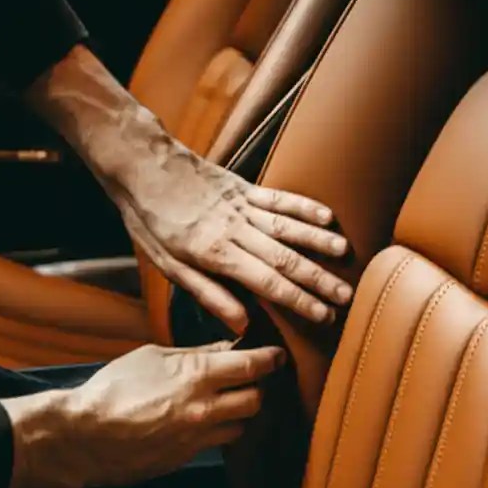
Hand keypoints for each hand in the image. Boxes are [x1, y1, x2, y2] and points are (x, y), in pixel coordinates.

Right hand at [2, 341, 283, 487]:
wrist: (83, 435)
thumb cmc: (112, 389)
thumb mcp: (152, 356)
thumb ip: (194, 354)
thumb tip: (224, 348)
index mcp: (196, 376)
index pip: (252, 367)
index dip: (270, 360)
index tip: (277, 355)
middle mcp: (204, 409)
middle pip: (257, 400)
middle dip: (258, 388)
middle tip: (251, 378)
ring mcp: (197, 437)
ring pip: (242, 426)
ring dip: (241, 413)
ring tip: (230, 401)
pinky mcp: (187, 458)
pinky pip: (217, 443)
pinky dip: (219, 431)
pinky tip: (207, 421)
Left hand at [115, 148, 351, 332]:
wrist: (141, 164)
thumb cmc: (149, 219)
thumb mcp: (167, 266)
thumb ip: (207, 294)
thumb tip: (241, 323)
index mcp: (215, 253)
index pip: (267, 282)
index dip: (299, 300)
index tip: (324, 315)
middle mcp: (235, 229)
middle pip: (286, 257)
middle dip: (319, 279)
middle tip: (346, 296)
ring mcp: (241, 206)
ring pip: (288, 226)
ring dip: (319, 241)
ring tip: (346, 255)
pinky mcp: (242, 187)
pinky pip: (279, 198)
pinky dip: (304, 207)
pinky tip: (327, 216)